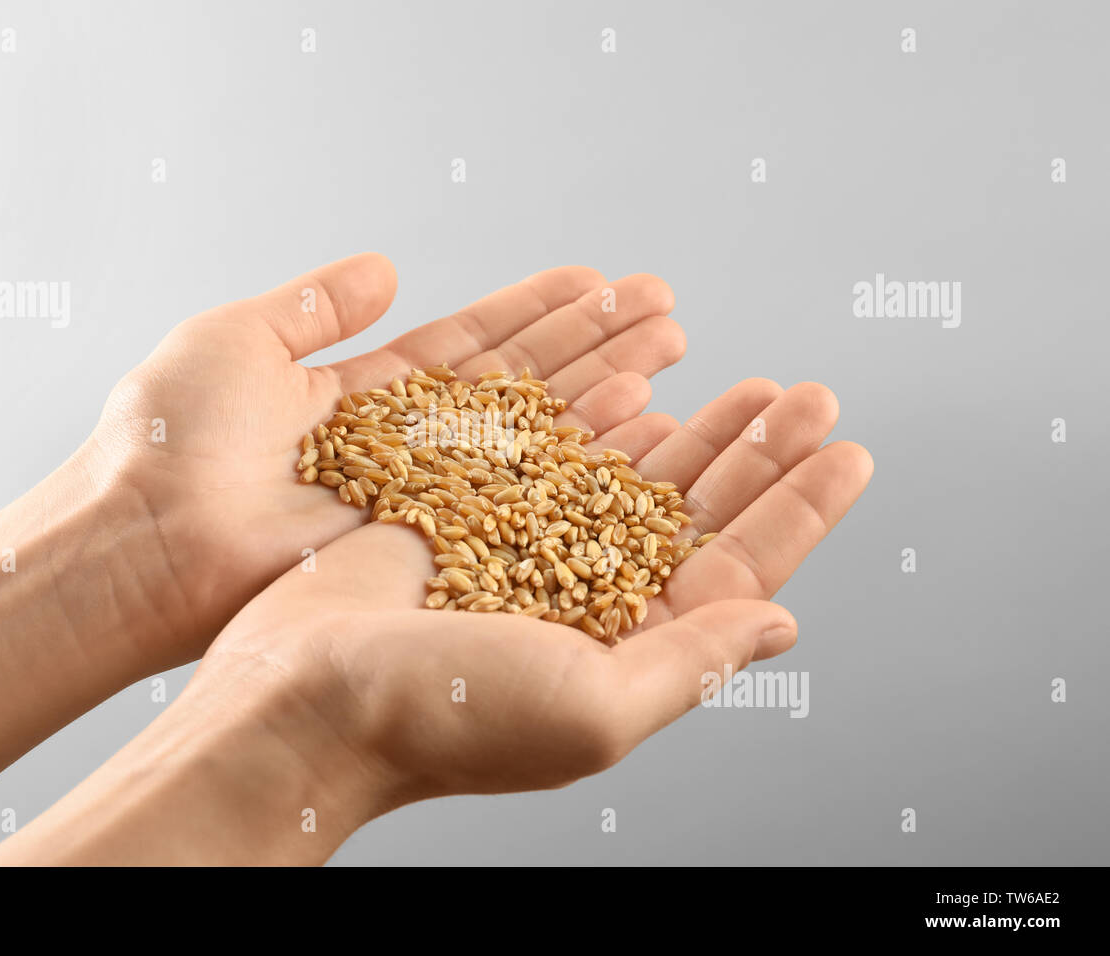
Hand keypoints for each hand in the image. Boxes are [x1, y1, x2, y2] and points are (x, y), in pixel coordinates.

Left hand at [85, 253, 684, 666]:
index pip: (473, 346)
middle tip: (665, 309)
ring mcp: (428, 501)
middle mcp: (409, 450)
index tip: (600, 282)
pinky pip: (522, 495)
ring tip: (669, 347)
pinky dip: (581, 456)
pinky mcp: (438, 545)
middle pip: (521, 388)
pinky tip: (637, 419)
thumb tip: (385, 267)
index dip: (540, 313)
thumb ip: (317, 304)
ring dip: (605, 389)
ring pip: (536, 437)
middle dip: (595, 345)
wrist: (145, 542)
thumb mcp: (239, 338)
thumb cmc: (170, 442)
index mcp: (363, 398)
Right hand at [199, 377, 871, 802]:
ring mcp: (529, 551)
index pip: (737, 571)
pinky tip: (640, 381)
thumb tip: (781, 621)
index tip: (849, 452)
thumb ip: (692, 661)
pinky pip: (553, 449)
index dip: (797, 511)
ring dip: (690, 425)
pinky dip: (599, 412)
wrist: (302, 691)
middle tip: (808, 395)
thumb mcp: (594, 706)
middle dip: (755, 453)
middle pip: (694, 513)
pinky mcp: (473, 511)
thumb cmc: (443, 717)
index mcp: (627, 651)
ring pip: (630, 475)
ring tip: (741, 380)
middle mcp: (587, 601)